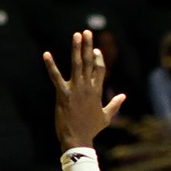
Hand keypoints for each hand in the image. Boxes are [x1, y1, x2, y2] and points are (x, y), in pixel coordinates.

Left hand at [45, 29, 125, 150]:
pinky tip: (46, 54)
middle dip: (88, 46)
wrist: (78, 139)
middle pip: (89, 62)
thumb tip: (124, 96)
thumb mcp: (106, 117)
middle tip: (87, 32)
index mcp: (97, 91)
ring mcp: (76, 89)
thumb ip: (115, 105)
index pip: (99, 70)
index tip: (96, 49)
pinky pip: (56, 76)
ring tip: (77, 35)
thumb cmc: (91, 129)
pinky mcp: (63, 94)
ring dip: (76, 49)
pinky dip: (51, 65)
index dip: (98, 58)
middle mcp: (88, 87)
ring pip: (77, 65)